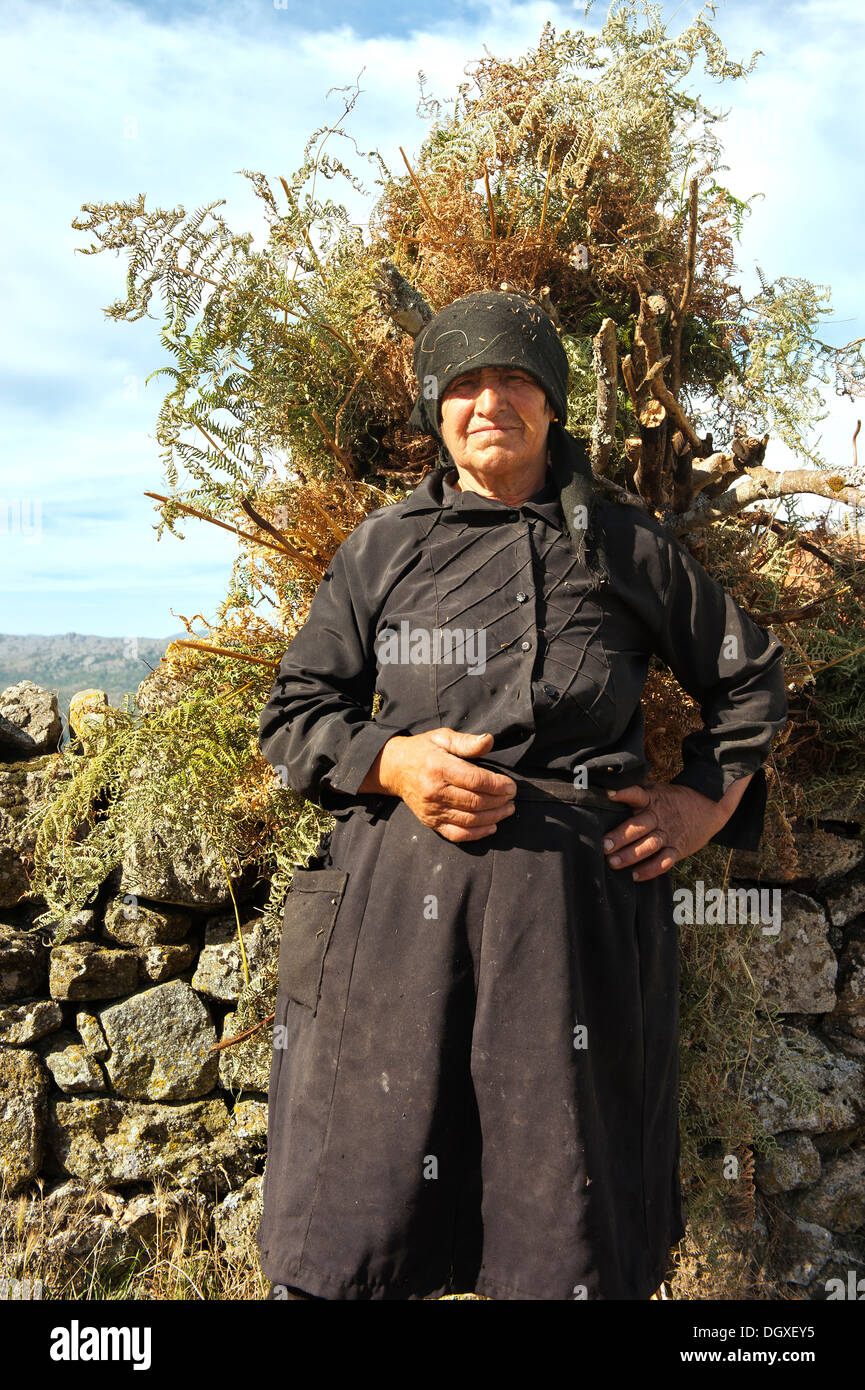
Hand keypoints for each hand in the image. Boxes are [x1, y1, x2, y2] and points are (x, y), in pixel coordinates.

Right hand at [359, 729, 515, 842]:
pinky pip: (456, 834)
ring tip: (507, 810)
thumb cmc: (422, 750)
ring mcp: (432, 810)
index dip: (497, 785)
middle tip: (512, 797)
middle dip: (499, 801)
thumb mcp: (442, 737)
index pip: (475, 780)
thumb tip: (489, 741)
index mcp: (439, 767)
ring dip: (493, 817)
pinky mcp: (430, 822)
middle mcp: (435, 791)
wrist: (394, 769)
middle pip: (475, 802)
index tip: (511, 786)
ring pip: (469, 820)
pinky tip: (491, 827)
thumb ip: (467, 742)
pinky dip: (476, 834)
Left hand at [601, 775, 750, 881]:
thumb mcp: (658, 790)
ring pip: (649, 846)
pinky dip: (650, 870)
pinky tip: (635, 875)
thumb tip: (608, 786)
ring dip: (630, 855)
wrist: (709, 806)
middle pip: (639, 826)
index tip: (608, 794)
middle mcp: (659, 817)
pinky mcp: (677, 849)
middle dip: (620, 836)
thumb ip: (637, 791)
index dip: (623, 793)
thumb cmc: (674, 800)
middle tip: (604, 845)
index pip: (636, 794)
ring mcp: (669, 834)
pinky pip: (664, 862)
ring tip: (613, 862)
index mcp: (652, 800)